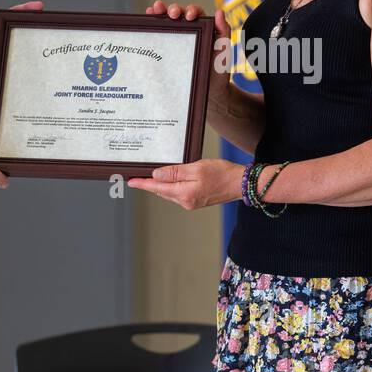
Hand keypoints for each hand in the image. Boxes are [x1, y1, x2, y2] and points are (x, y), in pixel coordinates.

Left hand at [0, 0, 44, 79]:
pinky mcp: (14, 59)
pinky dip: (35, 55)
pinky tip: (45, 56)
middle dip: (37, 21)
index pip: (12, 14)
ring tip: (52, 36)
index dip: (25, 8)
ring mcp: (11, 46)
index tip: (38, 6)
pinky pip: (26, 56)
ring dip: (39, 38)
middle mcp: (6, 34)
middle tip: (50, 19)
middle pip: (24, 25)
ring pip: (28, 39)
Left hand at [126, 158, 242, 209]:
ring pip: (169, 193)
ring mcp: (191, 202)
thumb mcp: (197, 168)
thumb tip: (157, 175)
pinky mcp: (196, 200)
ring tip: (149, 178)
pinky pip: (178, 193)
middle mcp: (185, 201)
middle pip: (162, 191)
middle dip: (149, 184)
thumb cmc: (222, 173)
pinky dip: (171, 187)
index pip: (157, 188)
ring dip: (160, 186)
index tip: (131, 182)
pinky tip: (168, 180)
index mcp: (184, 194)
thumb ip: (175, 172)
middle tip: (136, 178)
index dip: (143, 184)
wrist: (240, 184)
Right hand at [145, 0, 230, 102]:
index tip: (189, 17)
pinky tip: (147, 18)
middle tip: (172, 14)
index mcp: (203, 28)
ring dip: (160, 12)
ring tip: (154, 10)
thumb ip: (224, 31)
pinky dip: (153, 23)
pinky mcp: (167, 49)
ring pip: (167, 21)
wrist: (208, 91)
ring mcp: (177, 39)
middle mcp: (188, 31)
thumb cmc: (218, 70)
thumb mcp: (224, 50)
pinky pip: (159, 34)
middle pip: (178, 14)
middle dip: (173, 9)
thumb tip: (220, 11)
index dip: (191, 10)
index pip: (195, 13)